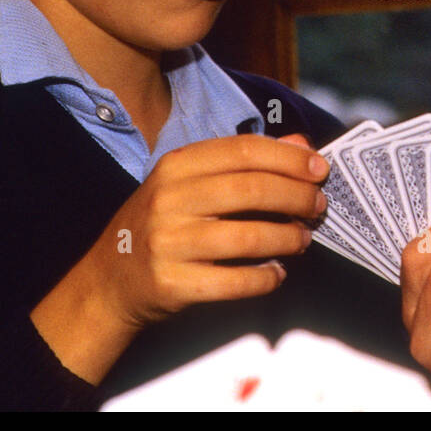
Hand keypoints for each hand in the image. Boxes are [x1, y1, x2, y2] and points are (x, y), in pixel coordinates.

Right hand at [32, 133, 327, 381]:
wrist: (110, 278)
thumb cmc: (163, 224)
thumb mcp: (192, 182)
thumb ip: (246, 162)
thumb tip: (302, 147)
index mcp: (176, 166)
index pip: (244, 151)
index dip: (289, 159)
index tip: (320, 169)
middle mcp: (169, 199)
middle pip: (250, 190)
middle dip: (296, 197)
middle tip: (318, 206)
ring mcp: (168, 243)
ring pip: (247, 238)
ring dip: (287, 238)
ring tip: (302, 239)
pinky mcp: (172, 283)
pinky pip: (233, 282)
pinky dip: (265, 279)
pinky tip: (277, 274)